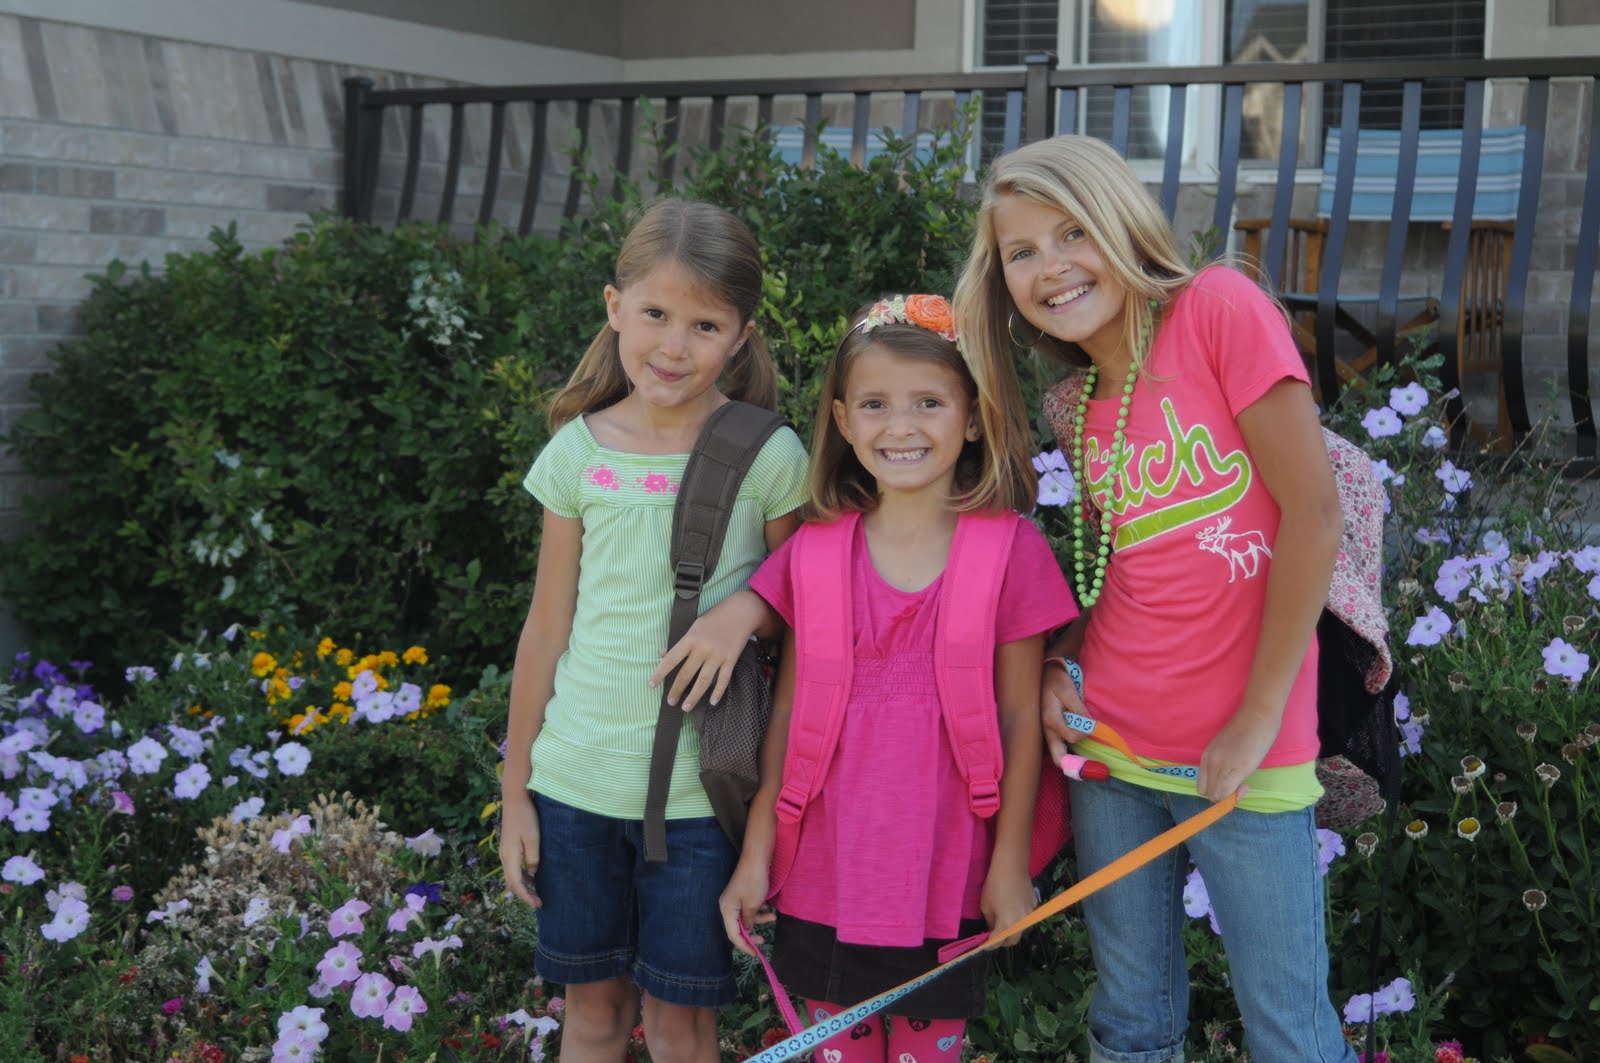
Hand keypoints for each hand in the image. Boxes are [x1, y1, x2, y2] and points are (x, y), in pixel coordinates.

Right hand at [498, 793, 541, 907]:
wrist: (515, 799)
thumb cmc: (526, 817)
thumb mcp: (533, 838)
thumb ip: (533, 858)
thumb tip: (533, 874)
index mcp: (510, 857)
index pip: (517, 884)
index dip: (526, 897)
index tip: (538, 904)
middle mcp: (504, 857)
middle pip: (512, 883)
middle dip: (524, 895)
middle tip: (538, 902)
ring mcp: (505, 852)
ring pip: (512, 876)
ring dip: (523, 886)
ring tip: (536, 893)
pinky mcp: (508, 847)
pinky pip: (513, 868)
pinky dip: (522, 876)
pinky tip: (532, 877)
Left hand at [650, 593, 763, 710]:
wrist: (740, 612)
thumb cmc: (713, 619)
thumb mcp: (694, 627)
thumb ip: (680, 643)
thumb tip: (662, 654)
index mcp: (690, 639)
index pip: (671, 659)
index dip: (660, 673)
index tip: (652, 684)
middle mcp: (702, 649)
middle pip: (686, 674)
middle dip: (677, 690)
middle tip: (670, 702)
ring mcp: (717, 655)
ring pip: (703, 680)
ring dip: (694, 696)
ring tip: (686, 707)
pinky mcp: (731, 659)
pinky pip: (723, 679)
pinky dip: (718, 691)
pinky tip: (712, 701)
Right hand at [719, 858, 772, 955]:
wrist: (756, 857)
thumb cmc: (753, 882)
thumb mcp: (752, 905)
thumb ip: (748, 920)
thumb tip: (746, 929)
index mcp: (727, 910)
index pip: (733, 934)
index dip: (744, 945)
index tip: (756, 953)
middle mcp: (728, 905)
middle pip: (738, 927)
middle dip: (751, 934)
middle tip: (763, 940)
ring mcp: (735, 898)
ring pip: (746, 916)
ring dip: (759, 919)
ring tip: (773, 917)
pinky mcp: (742, 892)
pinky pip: (749, 907)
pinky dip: (758, 910)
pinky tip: (768, 908)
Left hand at [980, 864, 1034, 947]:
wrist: (1011, 866)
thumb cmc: (995, 885)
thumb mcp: (986, 905)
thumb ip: (990, 921)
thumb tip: (993, 928)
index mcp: (1007, 925)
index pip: (998, 942)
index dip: (989, 945)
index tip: (984, 945)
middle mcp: (1021, 923)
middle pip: (1012, 939)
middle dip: (1003, 940)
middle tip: (994, 935)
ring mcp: (1030, 914)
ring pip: (1020, 928)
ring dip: (1012, 929)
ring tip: (1003, 920)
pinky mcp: (1034, 904)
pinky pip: (1025, 916)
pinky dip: (1018, 916)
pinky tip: (1012, 905)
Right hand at [1041, 660, 1087, 765]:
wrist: (1046, 673)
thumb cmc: (1057, 680)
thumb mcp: (1068, 690)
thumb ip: (1078, 709)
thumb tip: (1090, 726)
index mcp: (1051, 719)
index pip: (1071, 737)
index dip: (1085, 734)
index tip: (1093, 727)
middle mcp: (1047, 729)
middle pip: (1057, 757)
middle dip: (1073, 766)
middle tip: (1090, 771)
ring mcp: (1048, 731)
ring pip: (1059, 753)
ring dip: (1073, 758)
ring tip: (1089, 762)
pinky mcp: (1051, 729)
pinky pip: (1061, 745)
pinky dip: (1070, 750)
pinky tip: (1080, 747)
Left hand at [1197, 702, 1280, 801]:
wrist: (1257, 714)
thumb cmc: (1245, 730)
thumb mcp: (1225, 749)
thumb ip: (1222, 765)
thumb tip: (1227, 781)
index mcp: (1206, 757)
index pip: (1202, 787)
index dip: (1215, 791)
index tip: (1229, 785)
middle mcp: (1210, 763)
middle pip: (1208, 793)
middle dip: (1222, 796)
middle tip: (1238, 786)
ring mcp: (1222, 766)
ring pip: (1217, 796)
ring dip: (1229, 796)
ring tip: (1243, 784)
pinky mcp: (1238, 768)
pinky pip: (1228, 791)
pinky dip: (1236, 794)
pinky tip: (1246, 784)